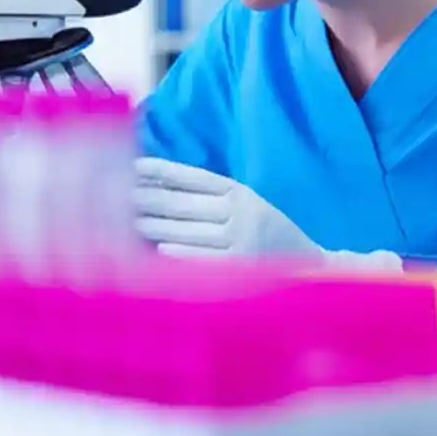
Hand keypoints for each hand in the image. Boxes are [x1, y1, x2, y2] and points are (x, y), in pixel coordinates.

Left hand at [133, 157, 400, 270]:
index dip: (162, 171)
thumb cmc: (272, 236)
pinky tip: (156, 249)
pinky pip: (202, 259)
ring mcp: (241, 241)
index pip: (194, 178)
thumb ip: (214, 198)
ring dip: (155, 226)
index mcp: (243, 193)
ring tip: (130, 221)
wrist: (317, 270)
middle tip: (119, 194)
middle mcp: (242, 213)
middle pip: (184, 203)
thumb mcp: (250, 206)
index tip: (135, 166)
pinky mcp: (242, 268)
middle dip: (149, 198)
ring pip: (188, 231)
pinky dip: (178, 254)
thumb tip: (164, 189)